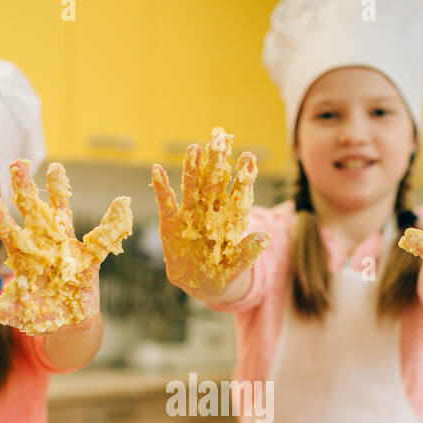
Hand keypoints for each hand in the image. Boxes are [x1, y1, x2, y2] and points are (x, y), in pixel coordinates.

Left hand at [0, 161, 131, 334]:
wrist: (67, 324)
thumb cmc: (37, 312)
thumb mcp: (8, 311)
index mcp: (23, 254)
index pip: (5, 226)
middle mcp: (43, 244)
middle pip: (32, 211)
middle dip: (25, 188)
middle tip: (16, 162)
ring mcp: (66, 248)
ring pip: (61, 214)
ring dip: (59, 193)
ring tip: (56, 168)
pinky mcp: (88, 259)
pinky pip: (101, 240)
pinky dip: (112, 224)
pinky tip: (120, 204)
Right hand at [151, 126, 269, 296]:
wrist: (201, 283)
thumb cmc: (223, 272)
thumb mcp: (237, 266)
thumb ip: (249, 252)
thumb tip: (265, 237)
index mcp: (230, 217)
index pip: (238, 192)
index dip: (243, 175)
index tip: (249, 157)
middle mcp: (210, 209)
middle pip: (214, 181)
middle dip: (217, 161)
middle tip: (219, 139)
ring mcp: (190, 213)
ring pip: (191, 186)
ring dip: (191, 168)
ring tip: (193, 148)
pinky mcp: (171, 222)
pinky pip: (166, 202)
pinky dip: (161, 186)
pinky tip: (157, 169)